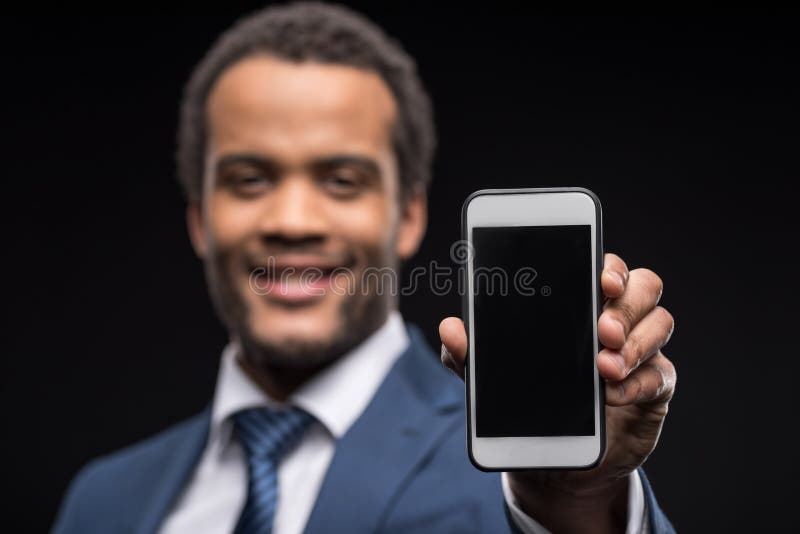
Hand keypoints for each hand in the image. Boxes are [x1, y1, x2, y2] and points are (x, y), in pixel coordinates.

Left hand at [439, 253, 675, 533]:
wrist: (552, 459)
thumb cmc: (527, 398)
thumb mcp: (491, 377)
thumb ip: (470, 352)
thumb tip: (451, 328)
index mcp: (579, 302)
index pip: (605, 268)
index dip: (610, 267)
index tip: (601, 279)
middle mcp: (616, 317)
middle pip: (644, 286)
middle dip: (626, 304)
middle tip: (602, 329)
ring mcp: (639, 350)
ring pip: (661, 322)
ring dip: (637, 340)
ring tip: (606, 366)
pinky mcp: (653, 386)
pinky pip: (661, 373)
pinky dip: (639, 381)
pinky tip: (615, 394)